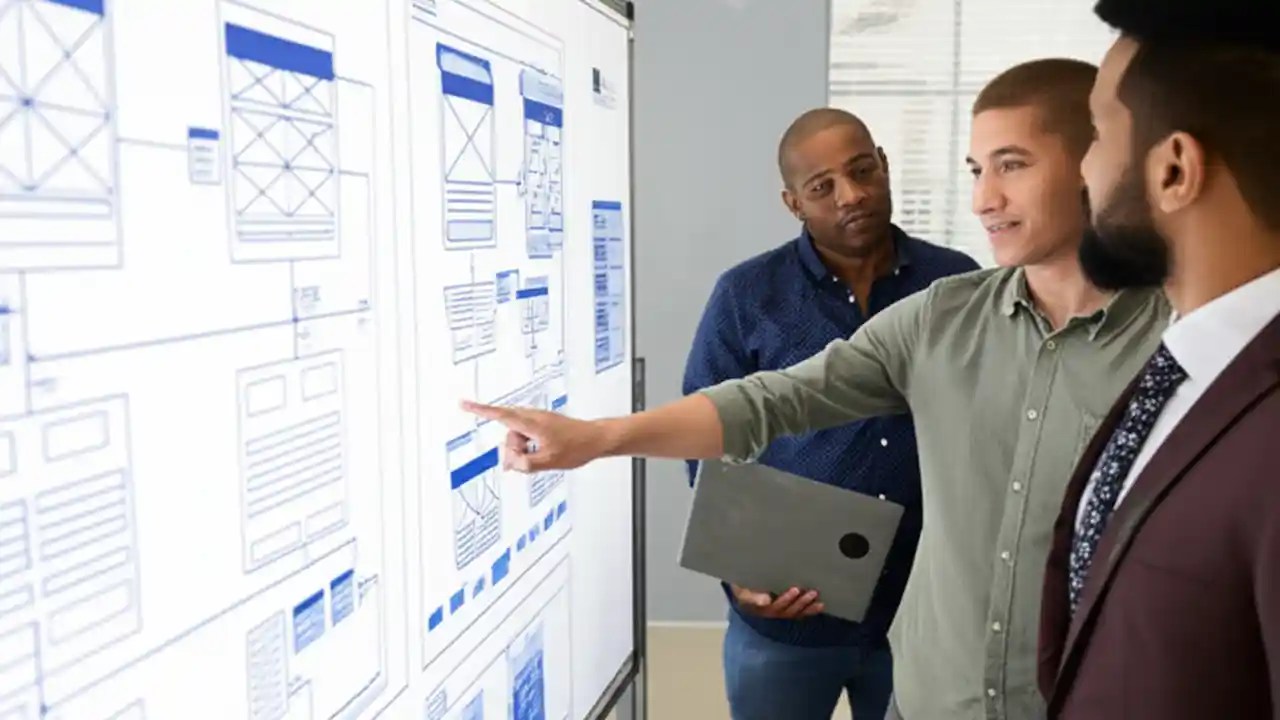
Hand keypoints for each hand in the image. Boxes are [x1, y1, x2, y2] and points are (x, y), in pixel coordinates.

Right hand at [460, 400, 605, 472]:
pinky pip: (525, 436)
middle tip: (528, 461)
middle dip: (513, 450)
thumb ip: (525, 464)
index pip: (500, 416)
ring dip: (522, 450)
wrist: (595, 438)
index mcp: (532, 423)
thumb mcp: (549, 462)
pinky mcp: (541, 425)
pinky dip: (527, 447)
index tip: (464, 404)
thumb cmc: (576, 447)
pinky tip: (539, 455)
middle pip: (508, 433)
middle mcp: (532, 418)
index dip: (480, 410)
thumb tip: (510, 462)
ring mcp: (537, 420)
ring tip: (541, 457)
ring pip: (517, 437)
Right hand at [730, 584, 823, 618]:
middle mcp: (772, 615)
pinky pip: (800, 615)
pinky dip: (810, 611)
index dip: (785, 599)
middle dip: (800, 602)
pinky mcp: (787, 613)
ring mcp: (780, 615)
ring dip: (807, 606)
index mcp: (761, 610)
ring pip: (795, 613)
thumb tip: (766, 600)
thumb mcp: (743, 593)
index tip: (794, 589)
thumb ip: (752, 597)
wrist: (742, 594)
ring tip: (816, 596)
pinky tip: (820, 605)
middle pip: (788, 611)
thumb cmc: (743, 590)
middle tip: (811, 592)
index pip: (775, 606)